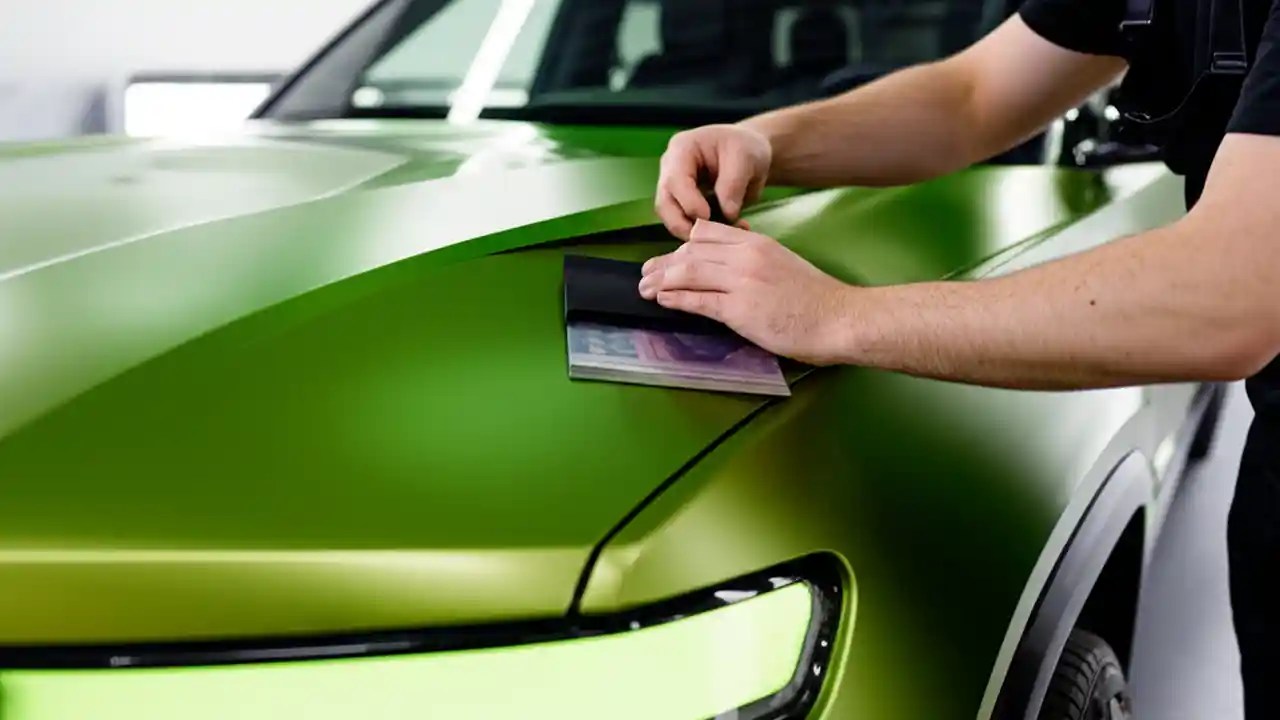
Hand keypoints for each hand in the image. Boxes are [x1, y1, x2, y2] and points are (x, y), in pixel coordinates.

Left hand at [638, 220, 856, 365]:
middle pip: (692, 250)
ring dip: (661, 280)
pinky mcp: (740, 309)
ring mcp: (741, 282)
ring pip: (689, 272)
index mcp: (757, 243)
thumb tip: (732, 271)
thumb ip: (756, 262)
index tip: (671, 256)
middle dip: (663, 262)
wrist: (840, 318)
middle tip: (645, 272)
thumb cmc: (817, 299)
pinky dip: (676, 299)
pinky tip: (662, 300)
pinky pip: (698, 301)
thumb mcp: (784, 265)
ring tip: (644, 287)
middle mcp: (745, 256)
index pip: (708, 233)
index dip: (684, 244)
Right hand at [655, 124, 772, 239]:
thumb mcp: (745, 157)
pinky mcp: (685, 207)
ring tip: (727, 233)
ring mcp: (676, 190)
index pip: (674, 181)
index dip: (688, 202)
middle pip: (664, 205)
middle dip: (684, 225)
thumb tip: (727, 214)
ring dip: (697, 233)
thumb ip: (733, 184)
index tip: (708, 216)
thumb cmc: (745, 147)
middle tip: (710, 237)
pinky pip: (687, 225)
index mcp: (681, 150)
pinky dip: (706, 234)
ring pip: (672, 219)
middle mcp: (671, 170)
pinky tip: (730, 231)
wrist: (750, 154)